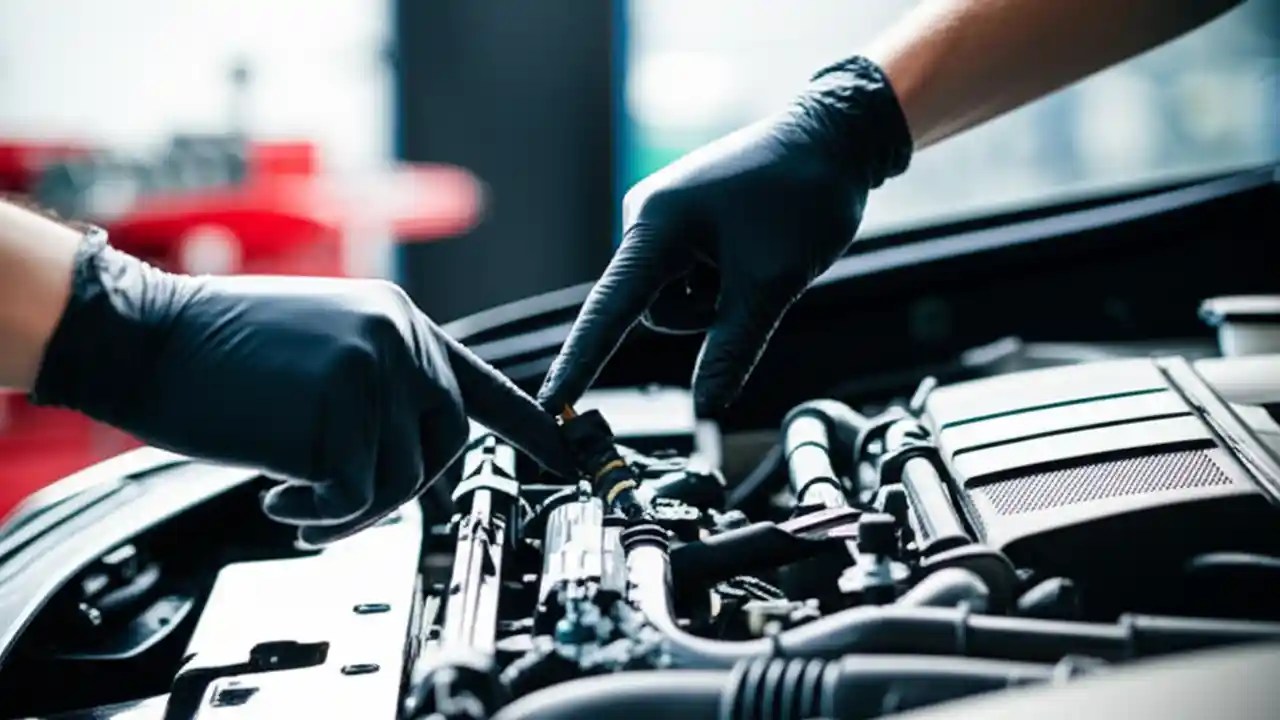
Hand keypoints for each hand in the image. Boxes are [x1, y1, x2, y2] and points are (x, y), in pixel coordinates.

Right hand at [32, 231, 575, 546]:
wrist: (144, 335)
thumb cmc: (223, 351)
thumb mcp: (326, 345)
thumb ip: (382, 381)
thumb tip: (415, 447)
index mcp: (402, 320)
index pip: (485, 381)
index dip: (533, 425)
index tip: (569, 455)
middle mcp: (400, 339)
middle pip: (448, 442)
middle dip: (405, 484)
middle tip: (345, 499)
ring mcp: (371, 372)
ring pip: (405, 479)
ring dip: (352, 510)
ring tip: (300, 502)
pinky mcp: (335, 413)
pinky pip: (357, 496)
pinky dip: (321, 517)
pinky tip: (281, 502)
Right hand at [538, 57, 911, 416]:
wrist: (835, 138)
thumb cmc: (803, 195)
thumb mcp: (772, 283)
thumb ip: (732, 349)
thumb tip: (706, 408)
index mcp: (655, 225)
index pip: (610, 310)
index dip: (581, 363)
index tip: (554, 405)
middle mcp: (646, 219)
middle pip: (654, 309)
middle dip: (706, 314)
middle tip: (757, 282)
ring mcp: (664, 219)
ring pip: (675, 299)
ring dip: (718, 300)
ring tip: (758, 260)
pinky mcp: (683, 222)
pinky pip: (690, 277)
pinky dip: (723, 281)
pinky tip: (752, 251)